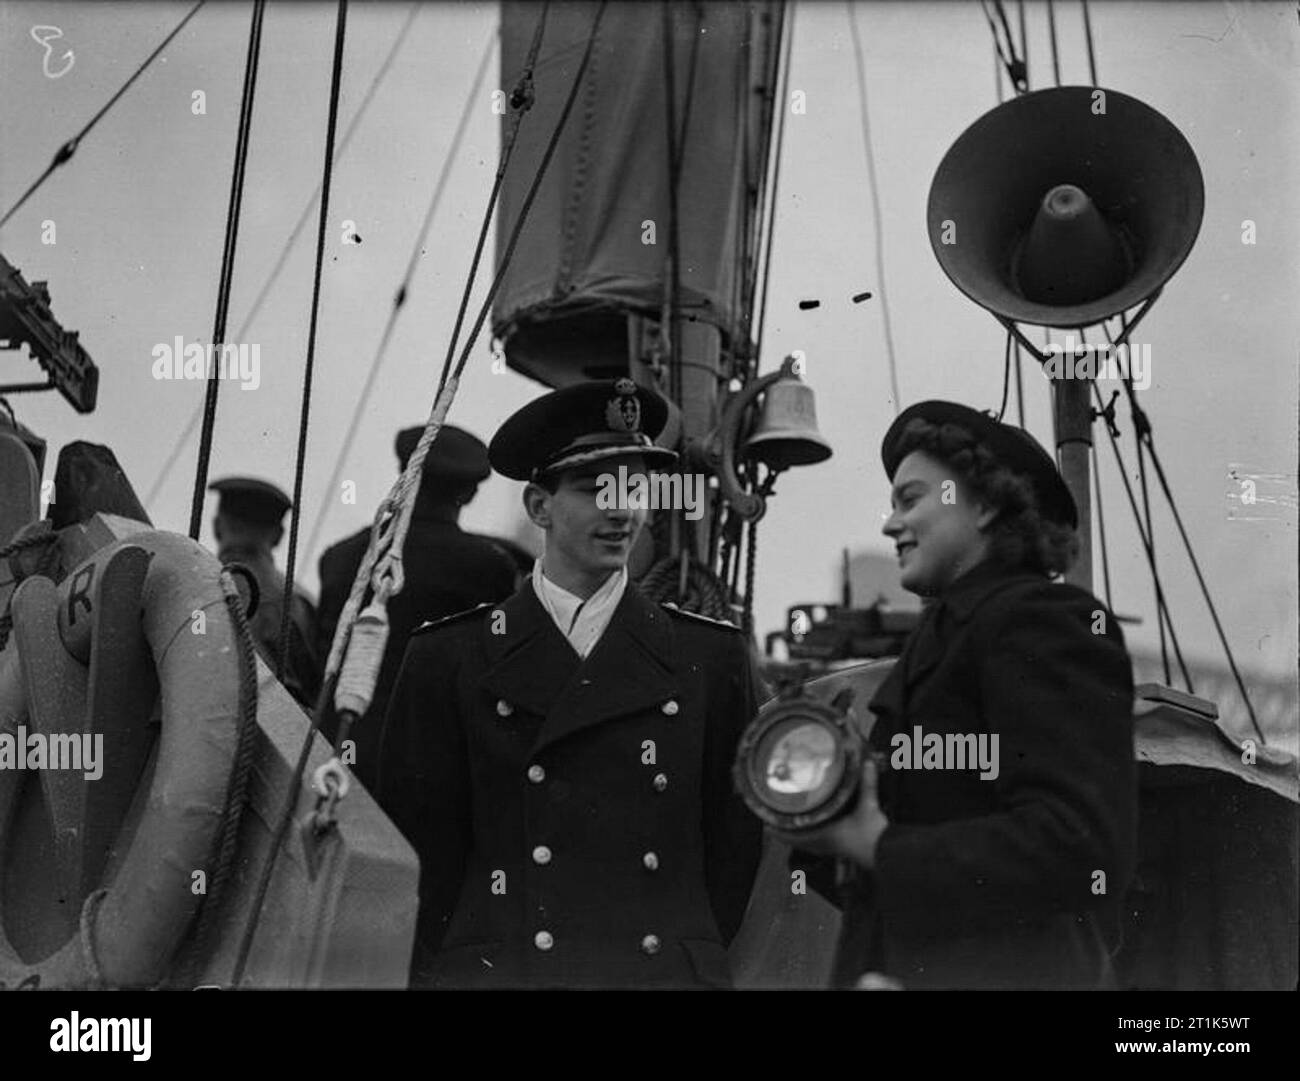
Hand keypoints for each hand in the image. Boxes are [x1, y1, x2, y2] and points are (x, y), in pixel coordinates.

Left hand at [772, 757, 889, 868]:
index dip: (776, 831)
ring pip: (805, 844)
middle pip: (795, 841)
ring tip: (788, 821)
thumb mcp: (870, 806)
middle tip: (774, 816)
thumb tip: (866, 762)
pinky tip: (813, 828)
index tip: (765, 822)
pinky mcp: (839, 850)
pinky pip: (817, 844)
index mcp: (823, 836)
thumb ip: (867, 784)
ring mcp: (830, 849)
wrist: (888, 854)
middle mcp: (823, 845)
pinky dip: (810, 837)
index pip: (791, 837)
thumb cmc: (873, 835)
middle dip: (784, 830)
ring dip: (796, 834)